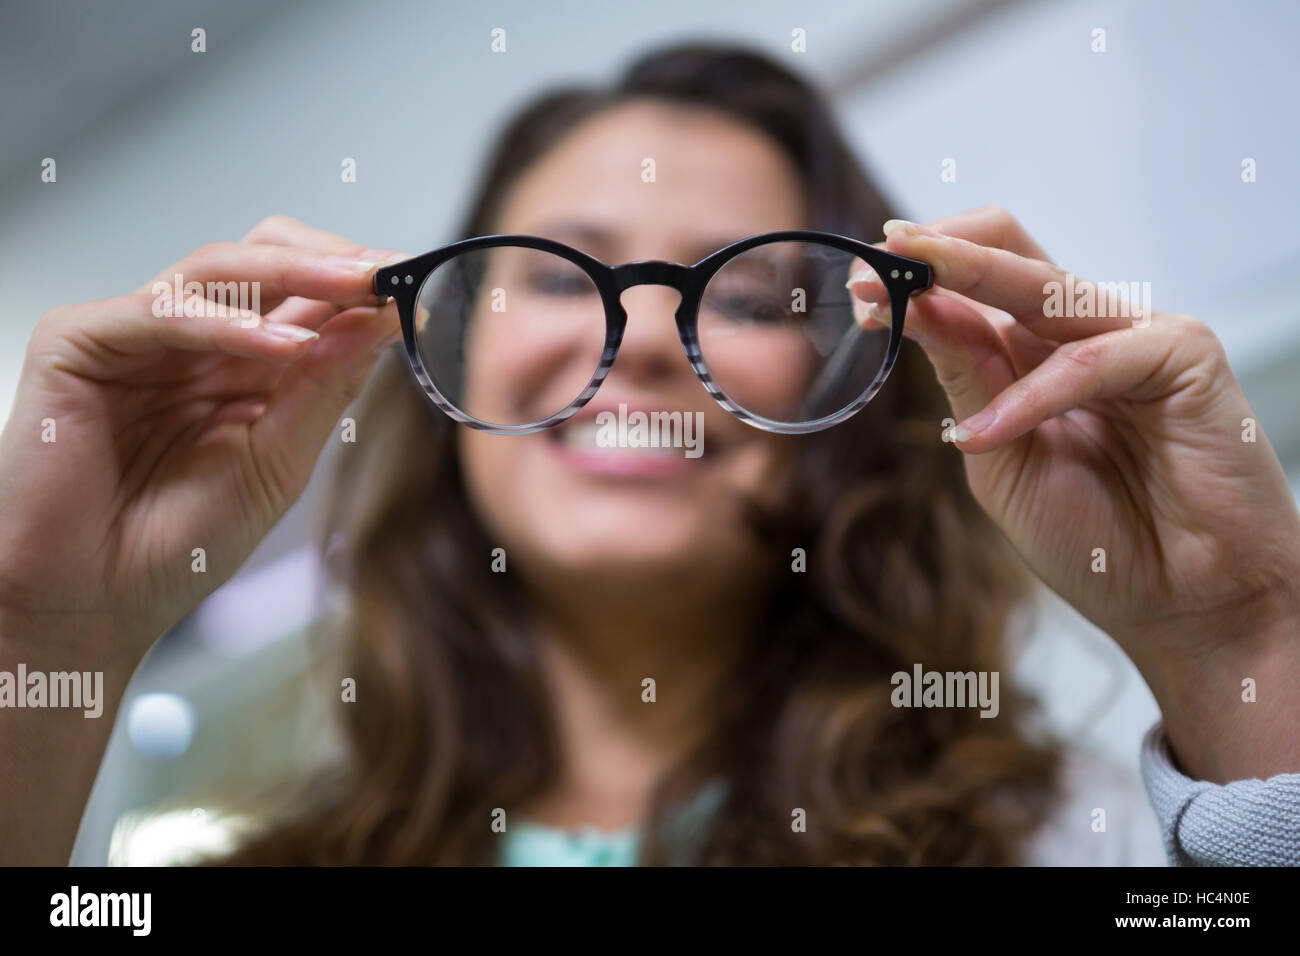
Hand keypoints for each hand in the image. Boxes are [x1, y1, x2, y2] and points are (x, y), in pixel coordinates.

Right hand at [0, 215, 405, 664]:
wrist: (92, 607)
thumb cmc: (176, 547)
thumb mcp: (278, 463)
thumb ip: (324, 388)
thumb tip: (382, 321)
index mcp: (240, 366)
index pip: (305, 300)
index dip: (360, 290)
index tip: (417, 290)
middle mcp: (191, 340)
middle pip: (263, 261)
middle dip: (332, 262)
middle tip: (390, 274)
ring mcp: (136, 335)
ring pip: (217, 269)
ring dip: (295, 274)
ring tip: (359, 289)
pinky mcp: (79, 341)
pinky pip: (163, 312)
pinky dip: (227, 325)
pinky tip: (285, 347)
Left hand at [849, 206, 1299, 778]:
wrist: (1183, 607)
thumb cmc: (1095, 540)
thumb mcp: (1000, 460)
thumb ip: (967, 382)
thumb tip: (916, 307)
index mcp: (1035, 355)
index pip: (972, 286)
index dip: (917, 277)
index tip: (858, 287)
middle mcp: (1081, 334)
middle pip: (1009, 253)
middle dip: (934, 253)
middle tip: (874, 261)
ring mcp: (1134, 337)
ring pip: (1044, 286)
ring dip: (964, 286)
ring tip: (898, 305)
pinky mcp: (1185, 356)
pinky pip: (1091, 361)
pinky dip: (1032, 396)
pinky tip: (985, 435)